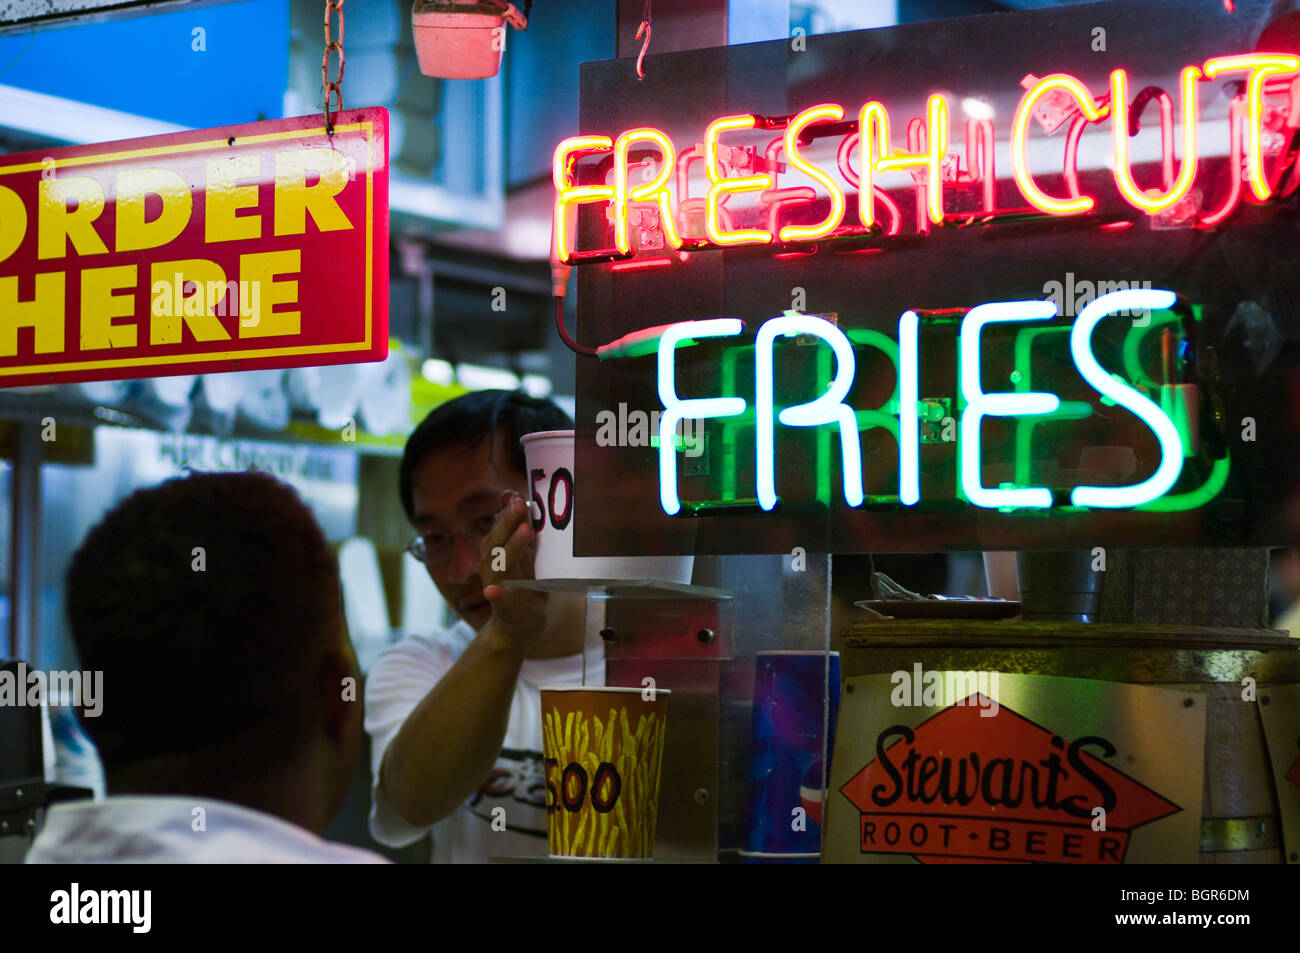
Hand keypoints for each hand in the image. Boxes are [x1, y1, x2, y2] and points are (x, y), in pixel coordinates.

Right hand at [479, 490, 547, 651]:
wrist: (515, 630)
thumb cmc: (523, 591)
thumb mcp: (525, 560)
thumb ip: (522, 533)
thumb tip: (518, 500)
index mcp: (498, 555)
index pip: (500, 529)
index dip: (504, 511)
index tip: (513, 494)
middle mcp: (493, 569)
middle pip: (498, 541)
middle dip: (508, 521)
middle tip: (519, 503)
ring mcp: (498, 588)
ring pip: (500, 566)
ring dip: (510, 548)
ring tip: (523, 532)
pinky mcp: (505, 610)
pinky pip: (500, 602)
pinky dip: (497, 595)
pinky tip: (494, 591)